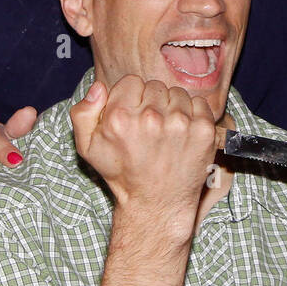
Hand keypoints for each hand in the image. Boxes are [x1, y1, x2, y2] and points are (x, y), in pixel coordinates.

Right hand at [70, 77, 217, 232]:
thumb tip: (99, 87)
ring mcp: (180, 123)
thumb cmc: (122, 174)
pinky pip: (200, 103)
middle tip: (150, 127)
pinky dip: (194, 115)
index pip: (131, 81)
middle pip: (155, 86)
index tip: (133, 115)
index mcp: (120, 117)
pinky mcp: (203, 130)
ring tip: (167, 132)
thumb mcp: (87, 148)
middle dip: (152, 102)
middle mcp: (151, 118)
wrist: (156, 204)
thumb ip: (83, 112)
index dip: (131, 97)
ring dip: (173, 108)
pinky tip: (183, 133)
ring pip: (178, 93)